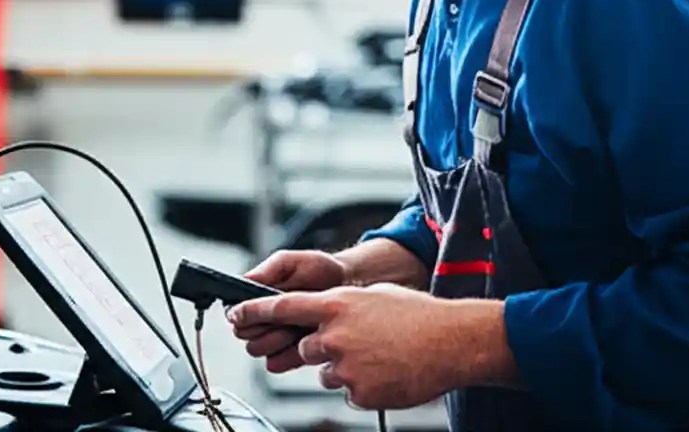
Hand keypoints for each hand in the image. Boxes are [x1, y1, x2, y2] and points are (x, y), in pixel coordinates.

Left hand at [228, 284, 515, 409]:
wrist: (452, 342)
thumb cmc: (417, 315)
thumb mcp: (373, 296)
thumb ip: (340, 307)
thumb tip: (322, 316)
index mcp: (335, 305)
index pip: (282, 307)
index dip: (253, 312)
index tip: (235, 315)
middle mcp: (334, 336)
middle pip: (307, 348)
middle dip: (324, 348)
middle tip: (359, 343)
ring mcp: (345, 367)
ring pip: (328, 373)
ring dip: (348, 368)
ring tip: (381, 356)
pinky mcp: (359, 393)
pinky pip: (350, 392)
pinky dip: (365, 385)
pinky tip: (388, 372)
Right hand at [229, 250, 350, 370]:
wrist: (350, 285)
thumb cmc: (322, 270)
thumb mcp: (291, 261)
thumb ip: (267, 269)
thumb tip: (244, 280)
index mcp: (260, 299)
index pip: (237, 315)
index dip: (246, 315)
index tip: (261, 310)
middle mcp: (267, 320)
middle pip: (246, 337)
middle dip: (262, 329)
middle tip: (282, 319)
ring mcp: (280, 338)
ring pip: (261, 351)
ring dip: (275, 341)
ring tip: (295, 328)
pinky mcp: (296, 352)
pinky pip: (278, 363)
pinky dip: (287, 355)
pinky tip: (302, 342)